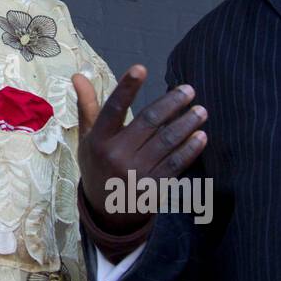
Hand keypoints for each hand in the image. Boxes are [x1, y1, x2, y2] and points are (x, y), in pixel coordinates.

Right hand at [73, 65, 207, 234]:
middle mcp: (116, 155)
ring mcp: (136, 172)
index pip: (113, 108)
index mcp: (98, 140)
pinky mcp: (153, 186)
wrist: (106, 212)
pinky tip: (201, 136)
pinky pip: (175, 163)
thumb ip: (87, 105)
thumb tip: (79, 74)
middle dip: (171, 103)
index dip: (127, 88)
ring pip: (166, 141)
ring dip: (187, 124)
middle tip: (188, 89)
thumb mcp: (87, 138)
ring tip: (201, 110)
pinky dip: (190, 149)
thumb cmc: (96, 165)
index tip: (140, 68)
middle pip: (148, 122)